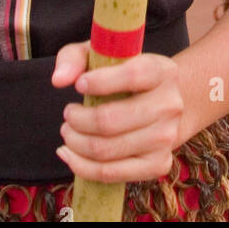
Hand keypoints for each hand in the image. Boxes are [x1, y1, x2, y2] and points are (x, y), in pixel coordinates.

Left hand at [51, 41, 183, 183]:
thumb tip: (58, 80)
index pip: (132, 76)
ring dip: (75, 143)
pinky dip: (81, 166)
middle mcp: (170, 105)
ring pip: (106, 149)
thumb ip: (75, 58)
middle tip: (68, 114)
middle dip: (77, 120)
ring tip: (68, 132)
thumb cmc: (124, 75)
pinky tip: (69, 154)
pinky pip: (110, 173)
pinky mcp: (158, 164)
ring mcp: (166, 138)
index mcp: (162, 71)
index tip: (79, 84)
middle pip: (111, 121)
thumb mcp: (104, 54)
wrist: (162, 103)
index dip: (100, 82)